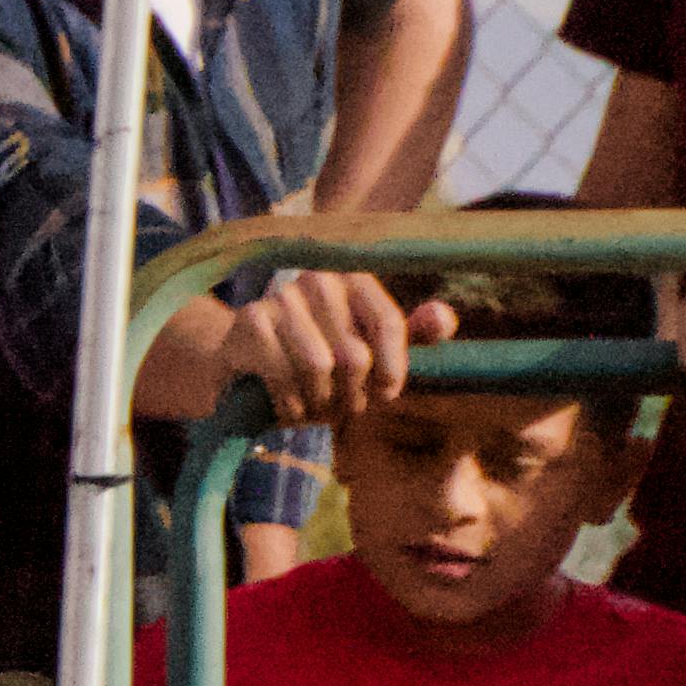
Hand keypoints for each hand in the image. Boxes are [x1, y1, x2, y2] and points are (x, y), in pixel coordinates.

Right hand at [219, 271, 452, 426]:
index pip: (388, 323)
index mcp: (353, 277)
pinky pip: (283, 375)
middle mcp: (316, 279)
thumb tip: (443, 320)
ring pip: (319, 366)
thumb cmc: (315, 362)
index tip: (387, 395)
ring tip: (316, 408)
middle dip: (352, 393)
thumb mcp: (368, 351)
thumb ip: (411, 336)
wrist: (241, 372)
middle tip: (343, 407)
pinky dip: (289, 404)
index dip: (392, 368)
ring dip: (319, 401)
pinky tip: (288, 408)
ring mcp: (279, 298)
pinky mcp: (249, 322)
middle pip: (355, 353)